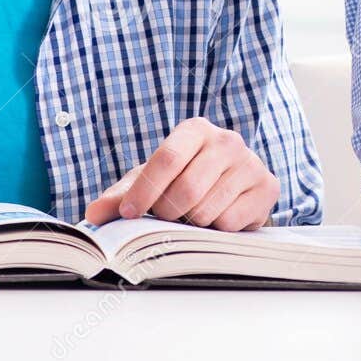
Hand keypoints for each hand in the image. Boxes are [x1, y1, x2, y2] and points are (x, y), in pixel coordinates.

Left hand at [83, 118, 278, 230]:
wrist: (233, 187)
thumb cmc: (185, 180)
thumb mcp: (152, 182)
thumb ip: (121, 195)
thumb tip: (93, 213)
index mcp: (195, 130)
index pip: (166, 159)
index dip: (144, 191)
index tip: (128, 214)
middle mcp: (227, 140)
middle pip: (187, 190)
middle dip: (169, 213)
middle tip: (167, 217)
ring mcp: (250, 163)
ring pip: (208, 210)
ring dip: (193, 223)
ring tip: (194, 215)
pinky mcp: (267, 187)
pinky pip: (232, 222)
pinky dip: (217, 230)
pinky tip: (218, 217)